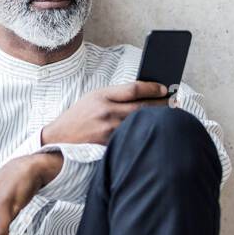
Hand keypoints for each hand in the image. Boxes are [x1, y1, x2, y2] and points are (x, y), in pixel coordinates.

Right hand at [41, 81, 171, 145]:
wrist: (58, 141)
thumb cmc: (78, 118)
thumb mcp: (93, 98)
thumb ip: (115, 95)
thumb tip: (143, 93)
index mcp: (101, 96)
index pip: (134, 89)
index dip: (153, 88)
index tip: (166, 88)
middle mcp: (106, 112)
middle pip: (143, 106)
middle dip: (162, 104)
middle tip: (175, 102)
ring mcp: (109, 130)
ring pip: (141, 123)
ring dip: (158, 120)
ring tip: (170, 117)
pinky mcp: (110, 146)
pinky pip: (133, 137)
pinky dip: (145, 134)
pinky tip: (155, 133)